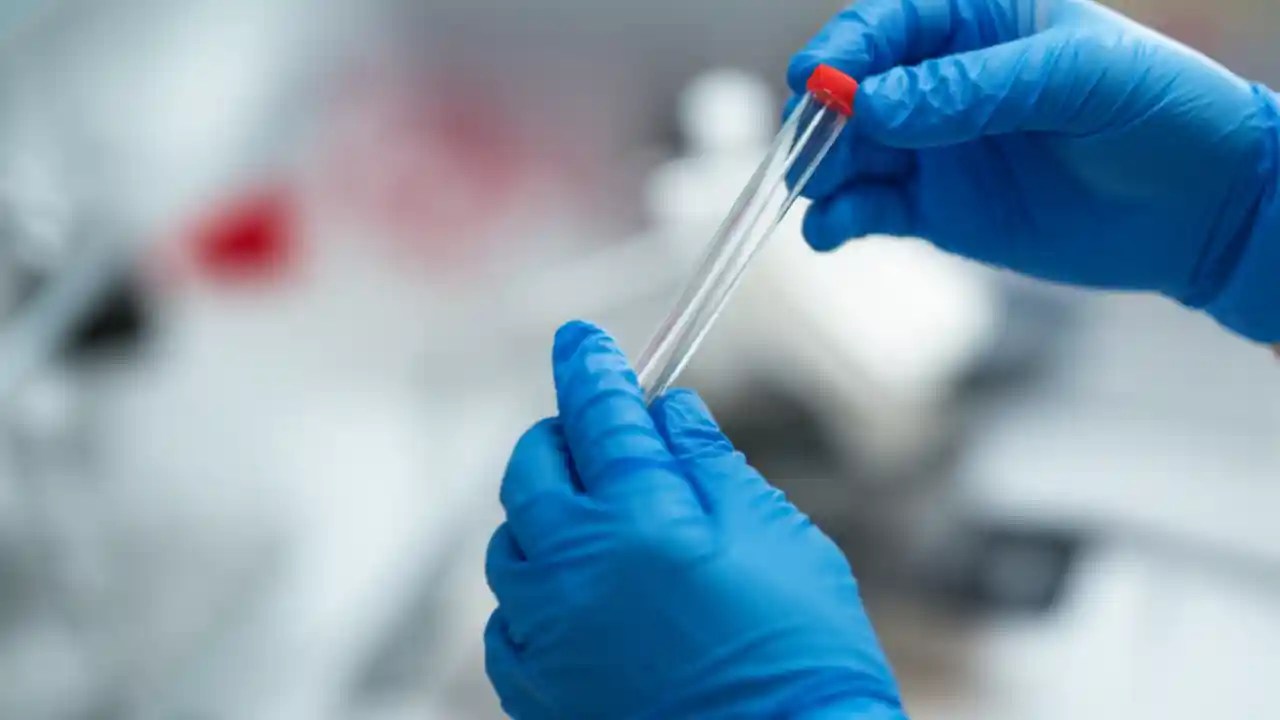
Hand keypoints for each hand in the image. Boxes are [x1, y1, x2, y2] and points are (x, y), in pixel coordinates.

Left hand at [484, 322, 904, 719]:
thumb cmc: (801, 665)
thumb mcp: (779, 540)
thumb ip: (710, 465)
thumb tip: (669, 413)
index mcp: (642, 523)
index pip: (599, 415)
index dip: (591, 367)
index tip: (582, 342)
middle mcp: (575, 575)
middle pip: (533, 470)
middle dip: (563, 437)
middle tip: (599, 434)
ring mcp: (546, 637)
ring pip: (511, 543)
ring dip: (546, 516)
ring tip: (599, 524)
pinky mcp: (536, 693)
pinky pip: (508, 619)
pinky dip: (535, 592)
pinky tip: (581, 597)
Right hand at [789, 0, 1279, 340]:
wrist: (1202, 208)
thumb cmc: (1158, 111)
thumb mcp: (1074, 79)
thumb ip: (971, 89)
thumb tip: (873, 107)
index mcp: (976, 21)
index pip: (888, 24)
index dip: (844, 50)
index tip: (816, 83)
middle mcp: (941, 81)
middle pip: (853, 92)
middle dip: (823, 120)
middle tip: (811, 155)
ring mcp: (934, 149)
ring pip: (851, 154)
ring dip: (823, 174)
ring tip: (820, 199)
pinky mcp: (936, 210)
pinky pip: (870, 210)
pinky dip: (841, 220)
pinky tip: (830, 233)